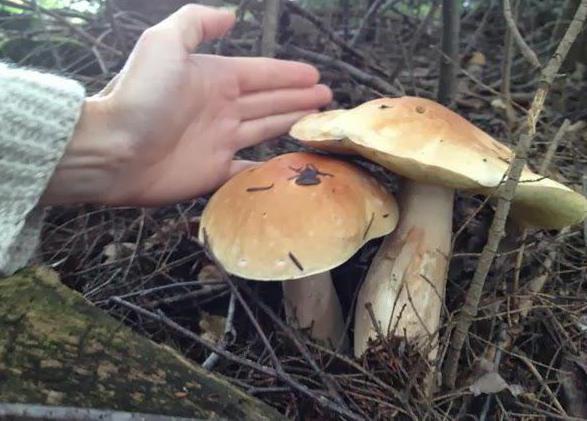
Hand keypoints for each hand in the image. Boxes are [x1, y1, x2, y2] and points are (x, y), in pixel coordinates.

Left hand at [42, 5, 331, 205]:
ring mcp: (219, 141)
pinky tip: (287, 161)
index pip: (262, 74)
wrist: (113, 150)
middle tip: (326, 98)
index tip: (315, 75)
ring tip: (316, 120)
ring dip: (290, 123)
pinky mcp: (214, 172)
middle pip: (269, 101)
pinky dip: (268, 165)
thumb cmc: (141, 96)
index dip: (290, 74)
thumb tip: (231, 16)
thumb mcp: (164, 43)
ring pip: (265, 129)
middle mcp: (221, 108)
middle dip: (298, 98)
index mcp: (215, 77)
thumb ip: (196, 23)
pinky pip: (248, 168)